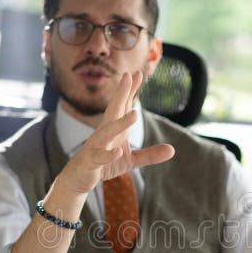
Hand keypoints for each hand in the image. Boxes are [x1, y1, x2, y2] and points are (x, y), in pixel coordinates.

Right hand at [59, 71, 174, 194]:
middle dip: (121, 94)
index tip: (138, 73)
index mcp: (114, 130)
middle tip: (128, 75)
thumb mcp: (131, 161)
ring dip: (120, 123)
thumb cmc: (103, 165)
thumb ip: (150, 155)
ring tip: (135, 114)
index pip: (123, 106)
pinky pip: (100, 157)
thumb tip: (172, 150)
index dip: (130, 91)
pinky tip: (119, 152)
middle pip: (113, 111)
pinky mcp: (91, 161)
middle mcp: (104, 133)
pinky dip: (109, 155)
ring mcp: (96, 146)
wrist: (79, 178)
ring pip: (107, 132)